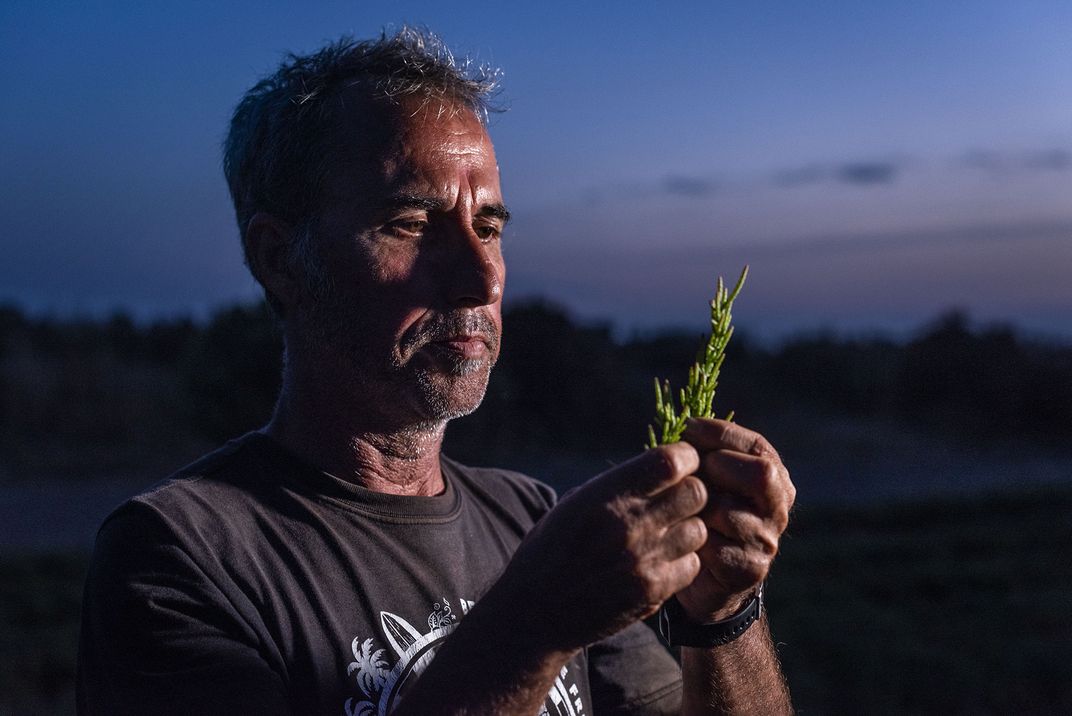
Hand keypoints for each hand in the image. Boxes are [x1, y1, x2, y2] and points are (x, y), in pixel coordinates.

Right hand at [496, 443, 710, 651]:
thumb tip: (661, 467)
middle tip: (676, 500)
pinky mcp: (653, 591)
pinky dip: (682, 561)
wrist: (534, 612)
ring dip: (688, 528)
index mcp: (606, 495)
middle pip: (697, 492)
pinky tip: (660, 561)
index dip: (684, 457)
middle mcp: (629, 525)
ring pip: (699, 530)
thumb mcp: (575, 503)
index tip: (679, 463)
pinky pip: (692, 565)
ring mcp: (644, 561)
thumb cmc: (551, 549)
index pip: (670, 461)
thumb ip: (619, 486)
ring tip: (666, 533)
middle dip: (691, 491)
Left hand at [675, 418, 795, 622]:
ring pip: (729, 511)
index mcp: (774, 479)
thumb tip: (685, 425)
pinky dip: (693, 539)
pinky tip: (684, 537)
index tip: (688, 427)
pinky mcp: (750, 570)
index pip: (757, 446)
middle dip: (720, 466)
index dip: (721, 433)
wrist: (705, 576)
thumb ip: (704, 454)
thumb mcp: (706, 479)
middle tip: (693, 472)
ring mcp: (767, 541)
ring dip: (697, 507)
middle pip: (761, 474)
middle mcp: (778, 508)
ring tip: (682, 509)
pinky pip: (716, 546)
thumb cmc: (701, 514)